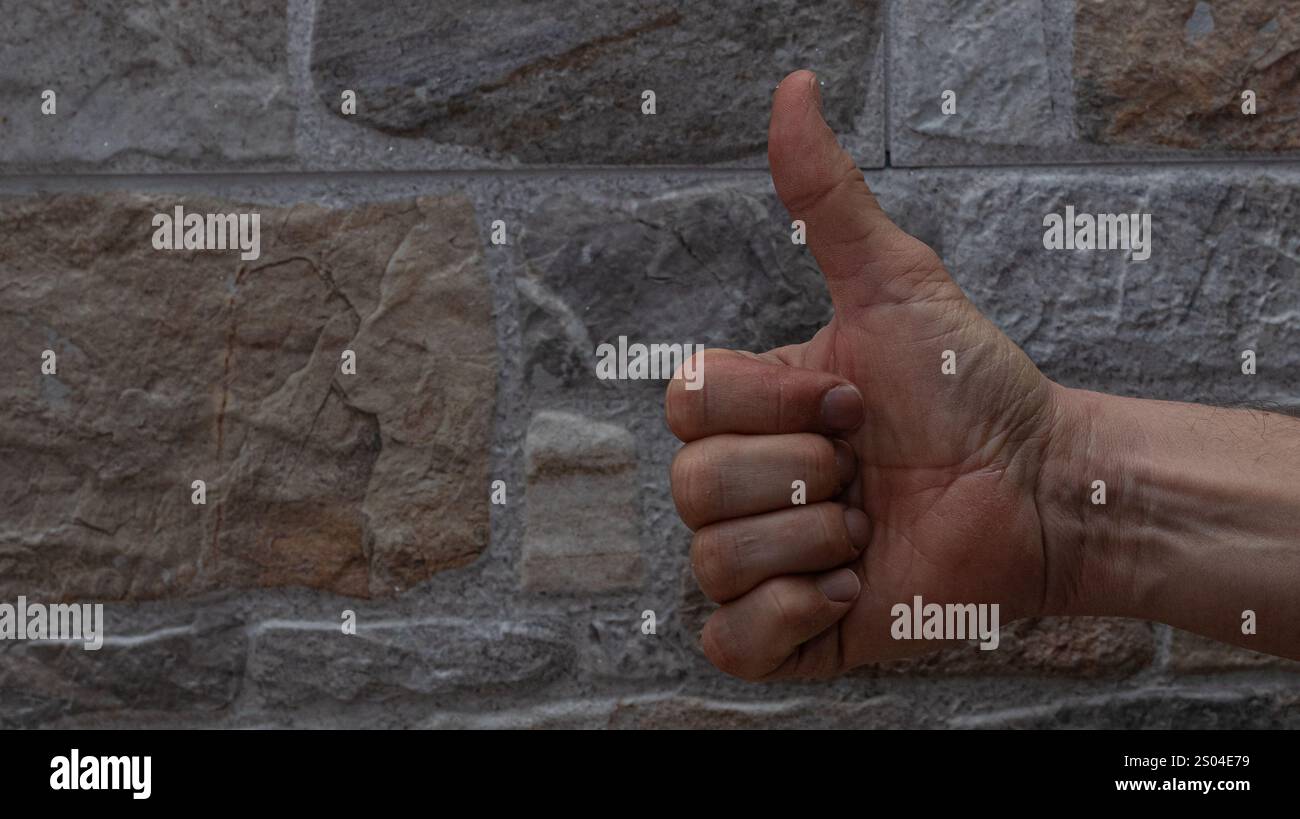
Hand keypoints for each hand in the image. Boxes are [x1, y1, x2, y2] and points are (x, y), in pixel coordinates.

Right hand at [665, 69, 1072, 679]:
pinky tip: (846, 590)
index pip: (685, 405)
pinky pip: (727, 640)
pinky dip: (785, 617)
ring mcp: (760, 563)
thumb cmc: (972, 387)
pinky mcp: (784, 636)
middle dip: (802, 476)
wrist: (1040, 493)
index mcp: (749, 411)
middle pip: (693, 488)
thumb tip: (792, 91)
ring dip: (814, 541)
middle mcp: (743, 485)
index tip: (852, 404)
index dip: (773, 406)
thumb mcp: (895, 285)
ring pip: (714, 560)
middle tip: (867, 471)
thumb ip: (829, 198)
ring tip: (870, 528)